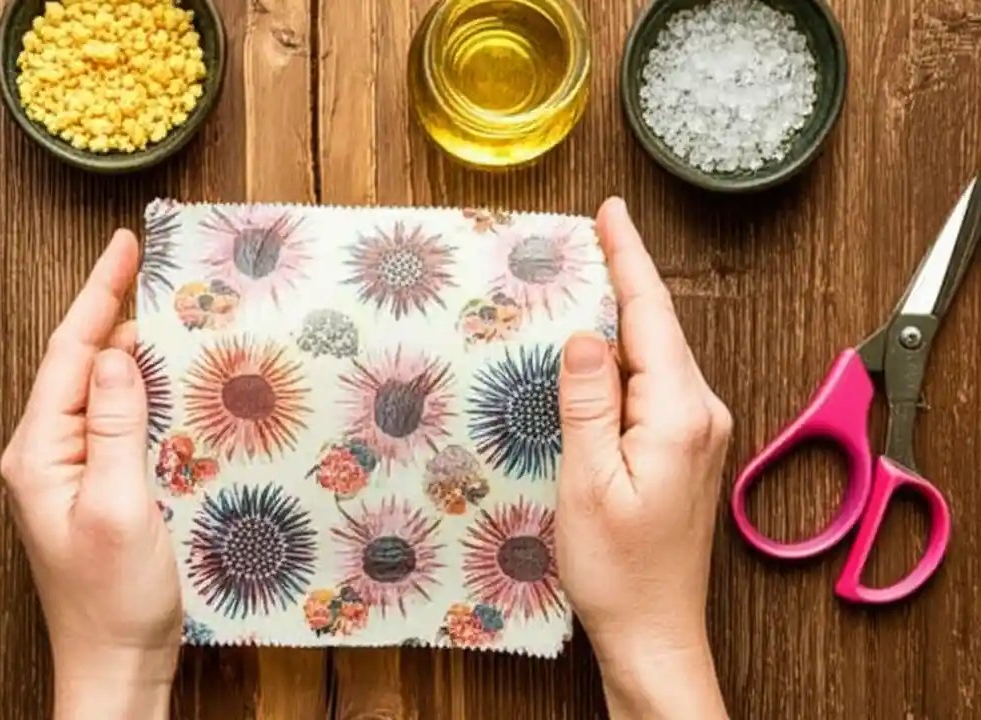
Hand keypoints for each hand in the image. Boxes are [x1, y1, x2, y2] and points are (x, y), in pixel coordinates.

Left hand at [0, 230, 180, 719]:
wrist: (114, 665)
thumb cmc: (113, 599)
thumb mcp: (119, 505)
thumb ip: (116, 426)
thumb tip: (119, 354)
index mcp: (41, 450)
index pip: (69, 352)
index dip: (98, 292)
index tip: (125, 243)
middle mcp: (49, 452)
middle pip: (83, 362)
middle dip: (116, 309)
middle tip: (159, 268)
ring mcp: (73, 470)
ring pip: (104, 389)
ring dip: (134, 348)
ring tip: (171, 310)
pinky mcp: (100, 487)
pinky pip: (120, 421)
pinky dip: (146, 390)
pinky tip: (172, 379)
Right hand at [555, 199, 731, 718]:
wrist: (653, 629)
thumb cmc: (617, 568)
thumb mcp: (588, 482)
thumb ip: (589, 402)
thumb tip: (585, 334)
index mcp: (678, 415)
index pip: (650, 317)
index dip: (628, 259)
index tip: (611, 213)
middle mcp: (701, 414)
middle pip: (659, 328)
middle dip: (626, 277)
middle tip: (590, 234)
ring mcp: (700, 431)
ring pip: (658, 354)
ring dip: (625, 316)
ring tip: (588, 279)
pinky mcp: (687, 448)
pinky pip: (656, 383)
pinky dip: (628, 356)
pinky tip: (601, 351)